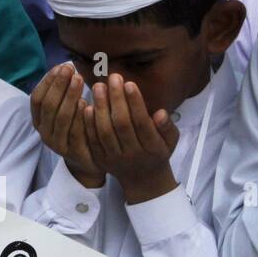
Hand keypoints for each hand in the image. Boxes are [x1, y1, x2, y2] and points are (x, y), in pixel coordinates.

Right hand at [30, 63, 102, 187]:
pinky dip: (79, 116)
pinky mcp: (73, 152)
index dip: (48, 81)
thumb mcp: (66, 109)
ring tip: (80, 79)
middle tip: (71, 69)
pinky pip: (75, 132)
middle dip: (59, 85)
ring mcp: (58, 144)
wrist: (88, 160)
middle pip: (48, 106)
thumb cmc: (77, 127)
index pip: (37, 98)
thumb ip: (63, 92)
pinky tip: (86, 102)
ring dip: (69, 96)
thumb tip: (67, 65)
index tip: (60, 66)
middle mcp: (44, 133)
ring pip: (60, 118)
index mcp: (39, 121)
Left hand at [84, 76, 179, 204]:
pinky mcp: (101, 161)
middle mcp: (133, 155)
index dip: (135, 103)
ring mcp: (115, 159)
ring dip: (100, 107)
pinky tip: (87, 106)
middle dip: (116, 99)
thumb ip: (167, 127)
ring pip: (105, 132)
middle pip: (121, 125)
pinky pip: (93, 141)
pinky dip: (89, 123)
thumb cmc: (158, 151)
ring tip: (98, 86)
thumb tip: (160, 113)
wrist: (142, 179)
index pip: (142, 123)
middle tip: (112, 77)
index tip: (129, 83)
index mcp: (152, 148)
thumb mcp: (170, 141)